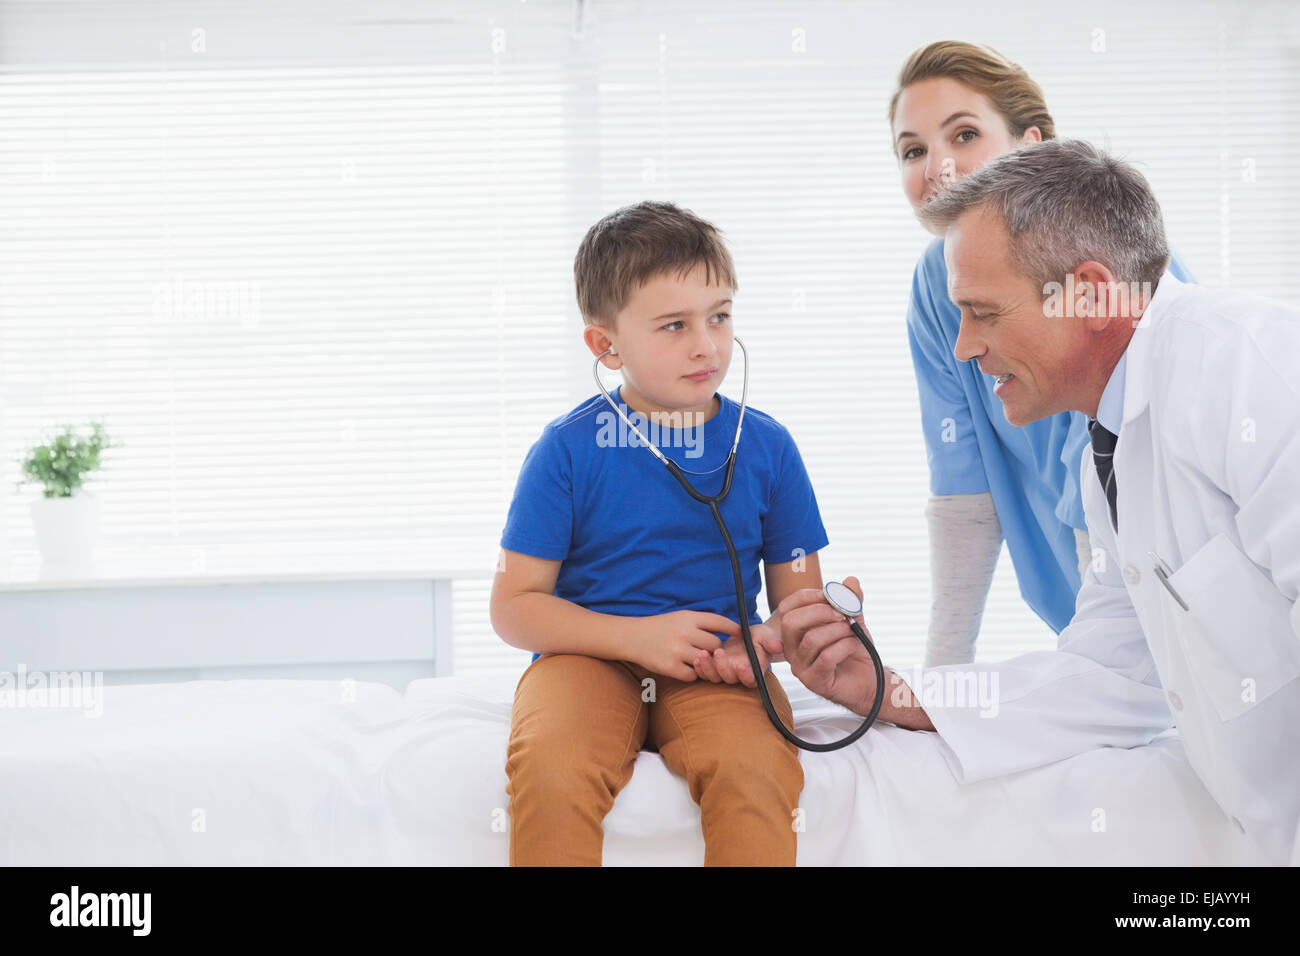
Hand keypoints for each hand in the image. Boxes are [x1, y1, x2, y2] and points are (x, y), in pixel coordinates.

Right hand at [629, 610, 739, 681]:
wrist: (633, 637)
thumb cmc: (660, 627)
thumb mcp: (680, 617)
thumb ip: (702, 623)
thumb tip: (728, 631)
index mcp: (688, 617)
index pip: (719, 622)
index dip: (734, 629)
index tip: (742, 634)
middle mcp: (684, 632)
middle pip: (716, 645)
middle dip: (716, 650)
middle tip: (710, 653)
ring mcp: (677, 650)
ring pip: (706, 661)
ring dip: (705, 663)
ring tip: (696, 660)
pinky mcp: (669, 666)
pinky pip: (692, 675)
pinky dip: (691, 674)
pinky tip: (683, 667)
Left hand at [692, 621, 782, 687]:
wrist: (748, 636)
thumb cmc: (760, 637)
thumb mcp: (766, 636)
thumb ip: (771, 642)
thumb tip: (779, 646)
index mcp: (755, 671)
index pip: (751, 680)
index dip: (746, 675)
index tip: (741, 664)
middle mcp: (739, 676)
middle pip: (730, 679)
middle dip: (722, 667)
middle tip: (719, 652)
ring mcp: (725, 673)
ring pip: (715, 678)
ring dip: (708, 668)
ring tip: (702, 654)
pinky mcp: (714, 669)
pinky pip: (705, 674)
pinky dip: (700, 668)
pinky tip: (697, 658)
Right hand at [775, 576, 881, 714]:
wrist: (869, 681)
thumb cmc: (854, 651)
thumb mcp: (853, 621)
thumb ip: (851, 601)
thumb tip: (851, 581)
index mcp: (795, 632)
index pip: (788, 607)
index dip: (809, 596)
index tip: (831, 595)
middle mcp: (792, 649)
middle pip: (791, 622)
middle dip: (819, 612)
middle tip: (842, 614)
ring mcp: (800, 667)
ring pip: (812, 639)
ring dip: (837, 630)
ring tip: (851, 632)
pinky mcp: (814, 681)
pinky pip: (827, 657)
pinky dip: (845, 646)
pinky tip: (853, 645)